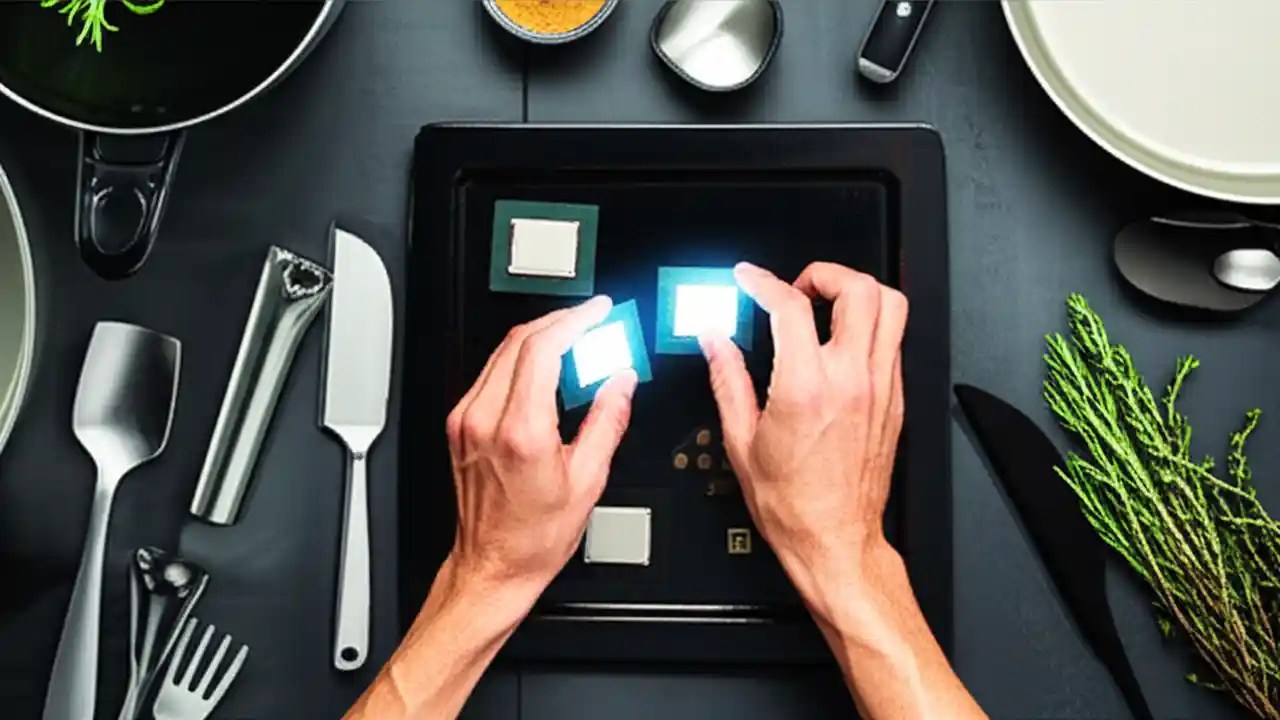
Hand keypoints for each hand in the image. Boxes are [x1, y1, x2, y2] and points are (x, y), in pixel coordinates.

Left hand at [445, 296, 638, 603]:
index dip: (573, 320)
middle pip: (518, 342)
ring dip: (539, 338)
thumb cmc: (533, 538)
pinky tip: (543, 368)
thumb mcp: (587, 480)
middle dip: (559, 322)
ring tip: (573, 340)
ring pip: (501, 354)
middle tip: (591, 320)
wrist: (492, 566)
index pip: (542, 349)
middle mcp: (485, 420)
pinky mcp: (459, 426)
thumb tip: (621, 382)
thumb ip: (608, 421)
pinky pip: (490, 375)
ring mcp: (466, 421)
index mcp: (520, 431)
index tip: (597, 311)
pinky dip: (520, 360)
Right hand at [700, 261, 907, 624]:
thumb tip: (715, 341)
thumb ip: (727, 380)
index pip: (790, 306)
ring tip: (827, 303)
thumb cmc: (792, 505)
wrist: (835, 541)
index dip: (763, 282)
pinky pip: (893, 341)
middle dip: (823, 274)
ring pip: (892, 307)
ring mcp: (880, 388)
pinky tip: (841, 342)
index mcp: (806, 388)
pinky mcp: (895, 400)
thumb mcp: (742, 441)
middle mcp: (851, 381)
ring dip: (858, 292)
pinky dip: (869, 326)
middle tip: (796, 287)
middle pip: (859, 289)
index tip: (750, 279)